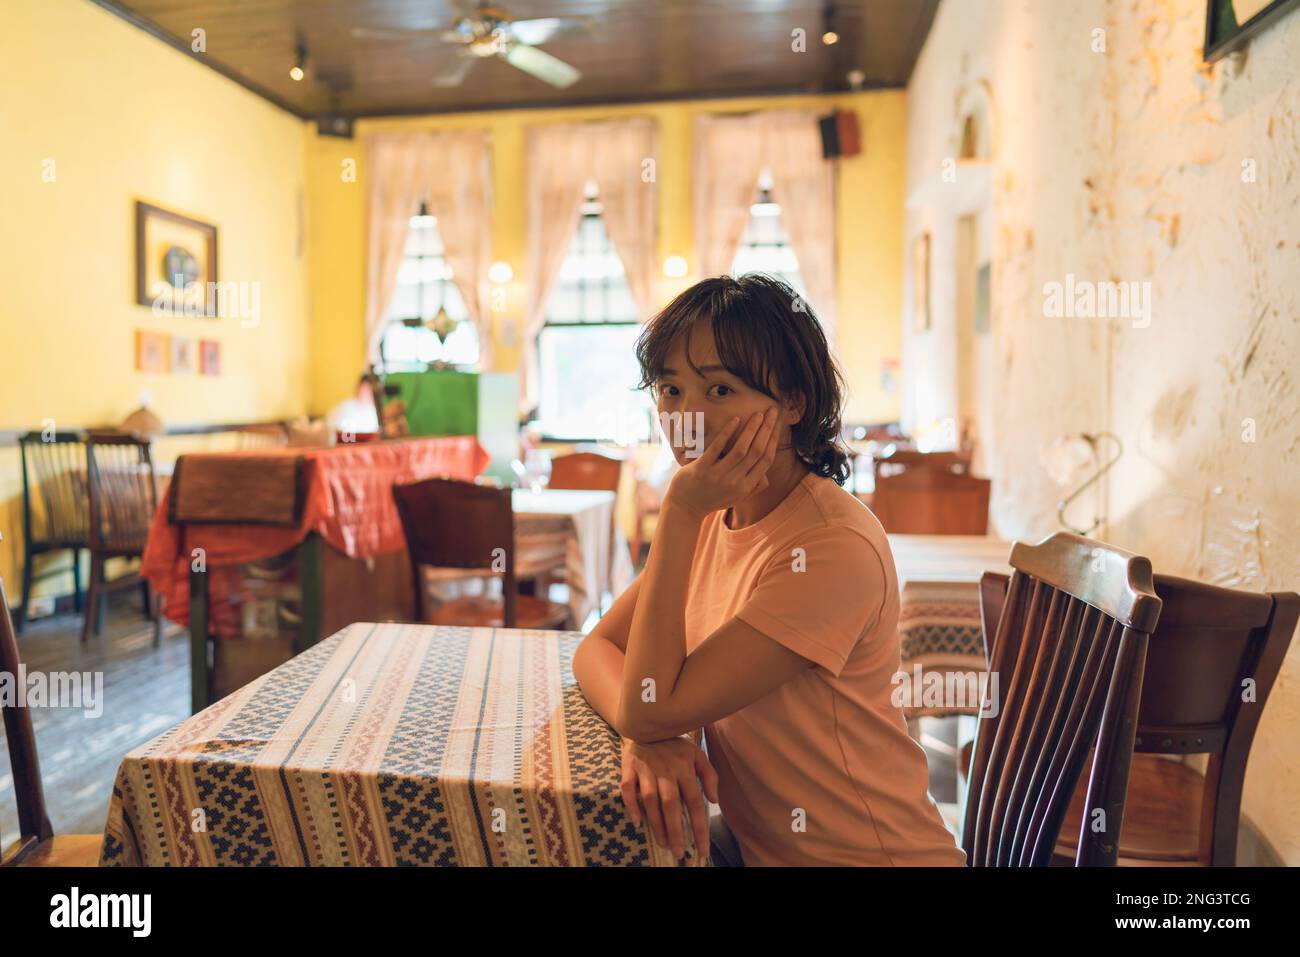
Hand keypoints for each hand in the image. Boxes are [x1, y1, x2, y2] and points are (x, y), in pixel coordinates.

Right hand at [620, 735, 719, 861]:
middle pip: (671, 804)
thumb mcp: (697, 754)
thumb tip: (714, 800)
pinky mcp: (629, 766)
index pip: (695, 802)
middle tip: (678, 852)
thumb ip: (709, 775)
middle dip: (675, 830)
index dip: (699, 827)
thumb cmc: (674, 745)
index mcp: (685, 767)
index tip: (702, 849)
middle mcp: (666, 769)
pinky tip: (638, 822)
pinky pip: (627, 788)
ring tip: (663, 843)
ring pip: (650, 800)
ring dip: (656, 823)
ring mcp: (646, 768)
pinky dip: (631, 805)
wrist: (646, 723)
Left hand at [663, 407, 779, 519]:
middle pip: (757, 452)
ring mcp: (718, 475)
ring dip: (752, 429)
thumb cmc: (712, 500)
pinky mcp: (702, 469)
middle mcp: (735, 482)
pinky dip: (727, 433)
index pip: (766, 460)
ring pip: (741, 449)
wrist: (685, 508)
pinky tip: (735, 420)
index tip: (777, 424)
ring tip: (758, 414)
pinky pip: (717, 448)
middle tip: (772, 411)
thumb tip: (766, 477)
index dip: (774, 440)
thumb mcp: (735, 498)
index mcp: (746, 487)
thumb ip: (751, 488)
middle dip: (767, 429)